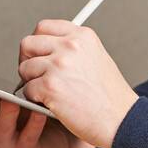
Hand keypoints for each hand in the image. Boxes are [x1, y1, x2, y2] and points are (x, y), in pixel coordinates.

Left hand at [17, 20, 138, 147]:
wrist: (122, 121)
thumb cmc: (110, 97)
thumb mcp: (96, 58)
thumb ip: (72, 49)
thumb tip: (45, 49)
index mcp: (82, 36)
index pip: (43, 27)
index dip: (37, 43)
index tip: (38, 54)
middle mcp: (70, 46)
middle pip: (28, 43)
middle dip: (27, 60)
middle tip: (35, 75)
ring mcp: (59, 65)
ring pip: (24, 68)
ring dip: (31, 82)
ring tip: (48, 92)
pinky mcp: (51, 86)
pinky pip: (26, 90)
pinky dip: (34, 99)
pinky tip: (50, 103)